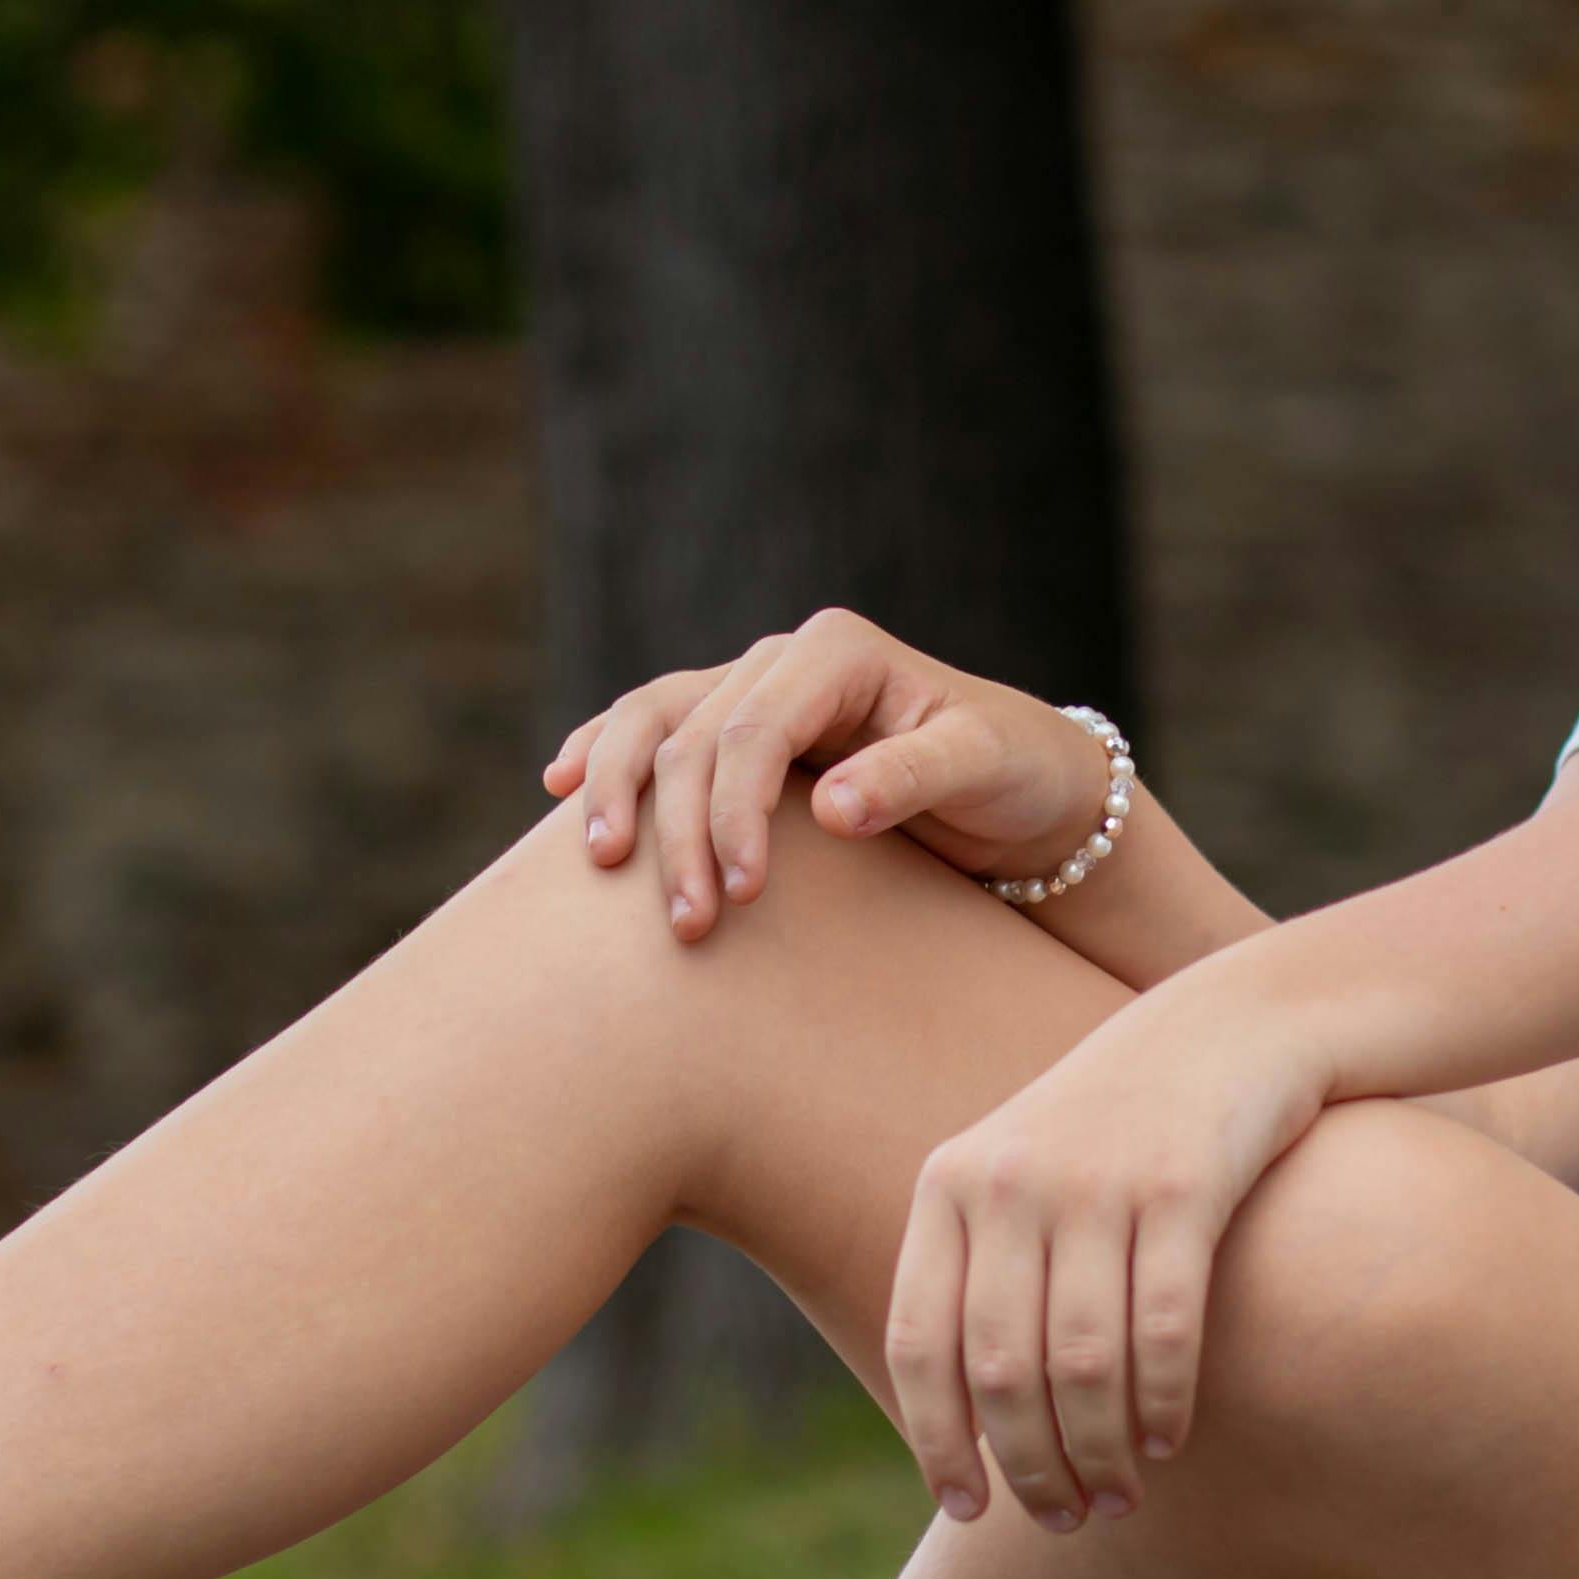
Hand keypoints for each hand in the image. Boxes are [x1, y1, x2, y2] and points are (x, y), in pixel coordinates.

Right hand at [540, 605, 1108, 942]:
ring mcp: (752, 688)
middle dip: (677, 833)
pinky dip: (602, 753)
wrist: (1021, 787)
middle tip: (689, 927)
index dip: (731, 813)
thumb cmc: (1013, 773)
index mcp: (837, 651)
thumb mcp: (984, 767)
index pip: (751, 731)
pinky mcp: (735, 727)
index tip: (741, 895)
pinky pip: (649, 728)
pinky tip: (557, 784)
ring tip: (599, 866)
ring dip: (617, 794)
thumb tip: (830, 809)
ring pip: (650, 724)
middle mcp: (783, 659)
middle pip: (692, 738)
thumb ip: (912, 778)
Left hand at [884, 986, 1326, 1527]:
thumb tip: (957, 1426)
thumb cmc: (1119, 1131)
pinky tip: (1166, 1442)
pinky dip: (1162, 1402)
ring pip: (1083, 1363)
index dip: (937, 1440)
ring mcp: (1096, 1181)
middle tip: (1065, 1519)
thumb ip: (980, 1274)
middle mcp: (1009, 1182)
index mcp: (950, 1185)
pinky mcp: (1183, 1185)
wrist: (1232, 1026)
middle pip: (1002, 1369)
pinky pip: (1164, 1328)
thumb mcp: (1021, 1175)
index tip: (967, 1510)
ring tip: (1119, 1500)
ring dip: (1099, 1453)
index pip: (918, 1341)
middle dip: (1031, 1465)